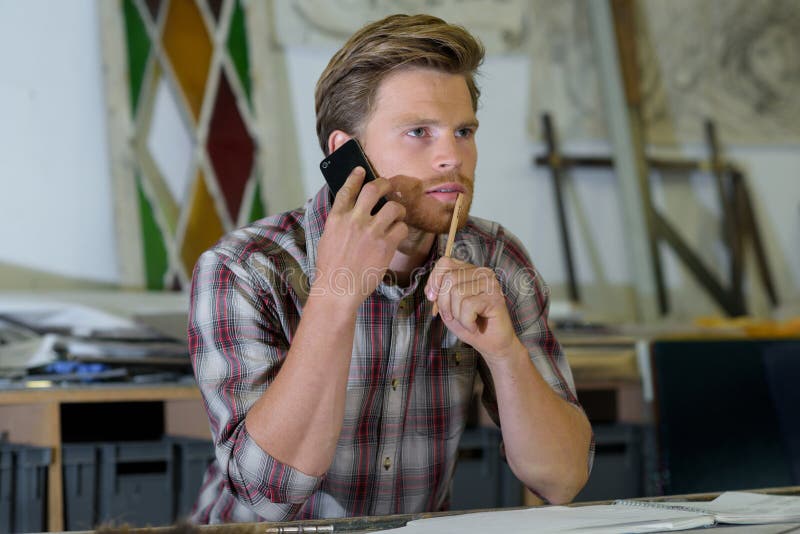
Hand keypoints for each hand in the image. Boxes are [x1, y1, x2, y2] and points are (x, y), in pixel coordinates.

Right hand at [315, 167, 407, 309]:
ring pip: (393, 207)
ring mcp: (372, 231)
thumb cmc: (331, 269)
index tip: (361, 170)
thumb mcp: (328, 239)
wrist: (338, 290)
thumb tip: (352, 211)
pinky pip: (401, 228)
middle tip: (388, 186)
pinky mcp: (386, 245)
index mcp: (337, 218)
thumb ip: (340, 222)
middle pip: (374, 189)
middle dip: (384, 184)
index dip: (355, 176)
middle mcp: (355, 220)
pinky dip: (401, 231)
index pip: (347, 189)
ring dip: (398, 210)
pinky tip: (396, 237)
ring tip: (397, 217)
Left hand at [425, 257, 521, 360]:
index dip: (434, 280)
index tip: (432, 298)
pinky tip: (474, 325)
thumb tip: (431, 290)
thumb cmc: (469, 323)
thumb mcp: (447, 306)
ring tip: (467, 321)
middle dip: (444, 302)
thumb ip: (438, 293)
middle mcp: (481, 272)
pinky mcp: (495, 297)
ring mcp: (490, 283)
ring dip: (457, 314)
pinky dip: (467, 321)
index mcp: (469, 270)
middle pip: (449, 278)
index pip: (445, 263)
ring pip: (457, 292)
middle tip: (453, 316)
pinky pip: (468, 306)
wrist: (490, 343)